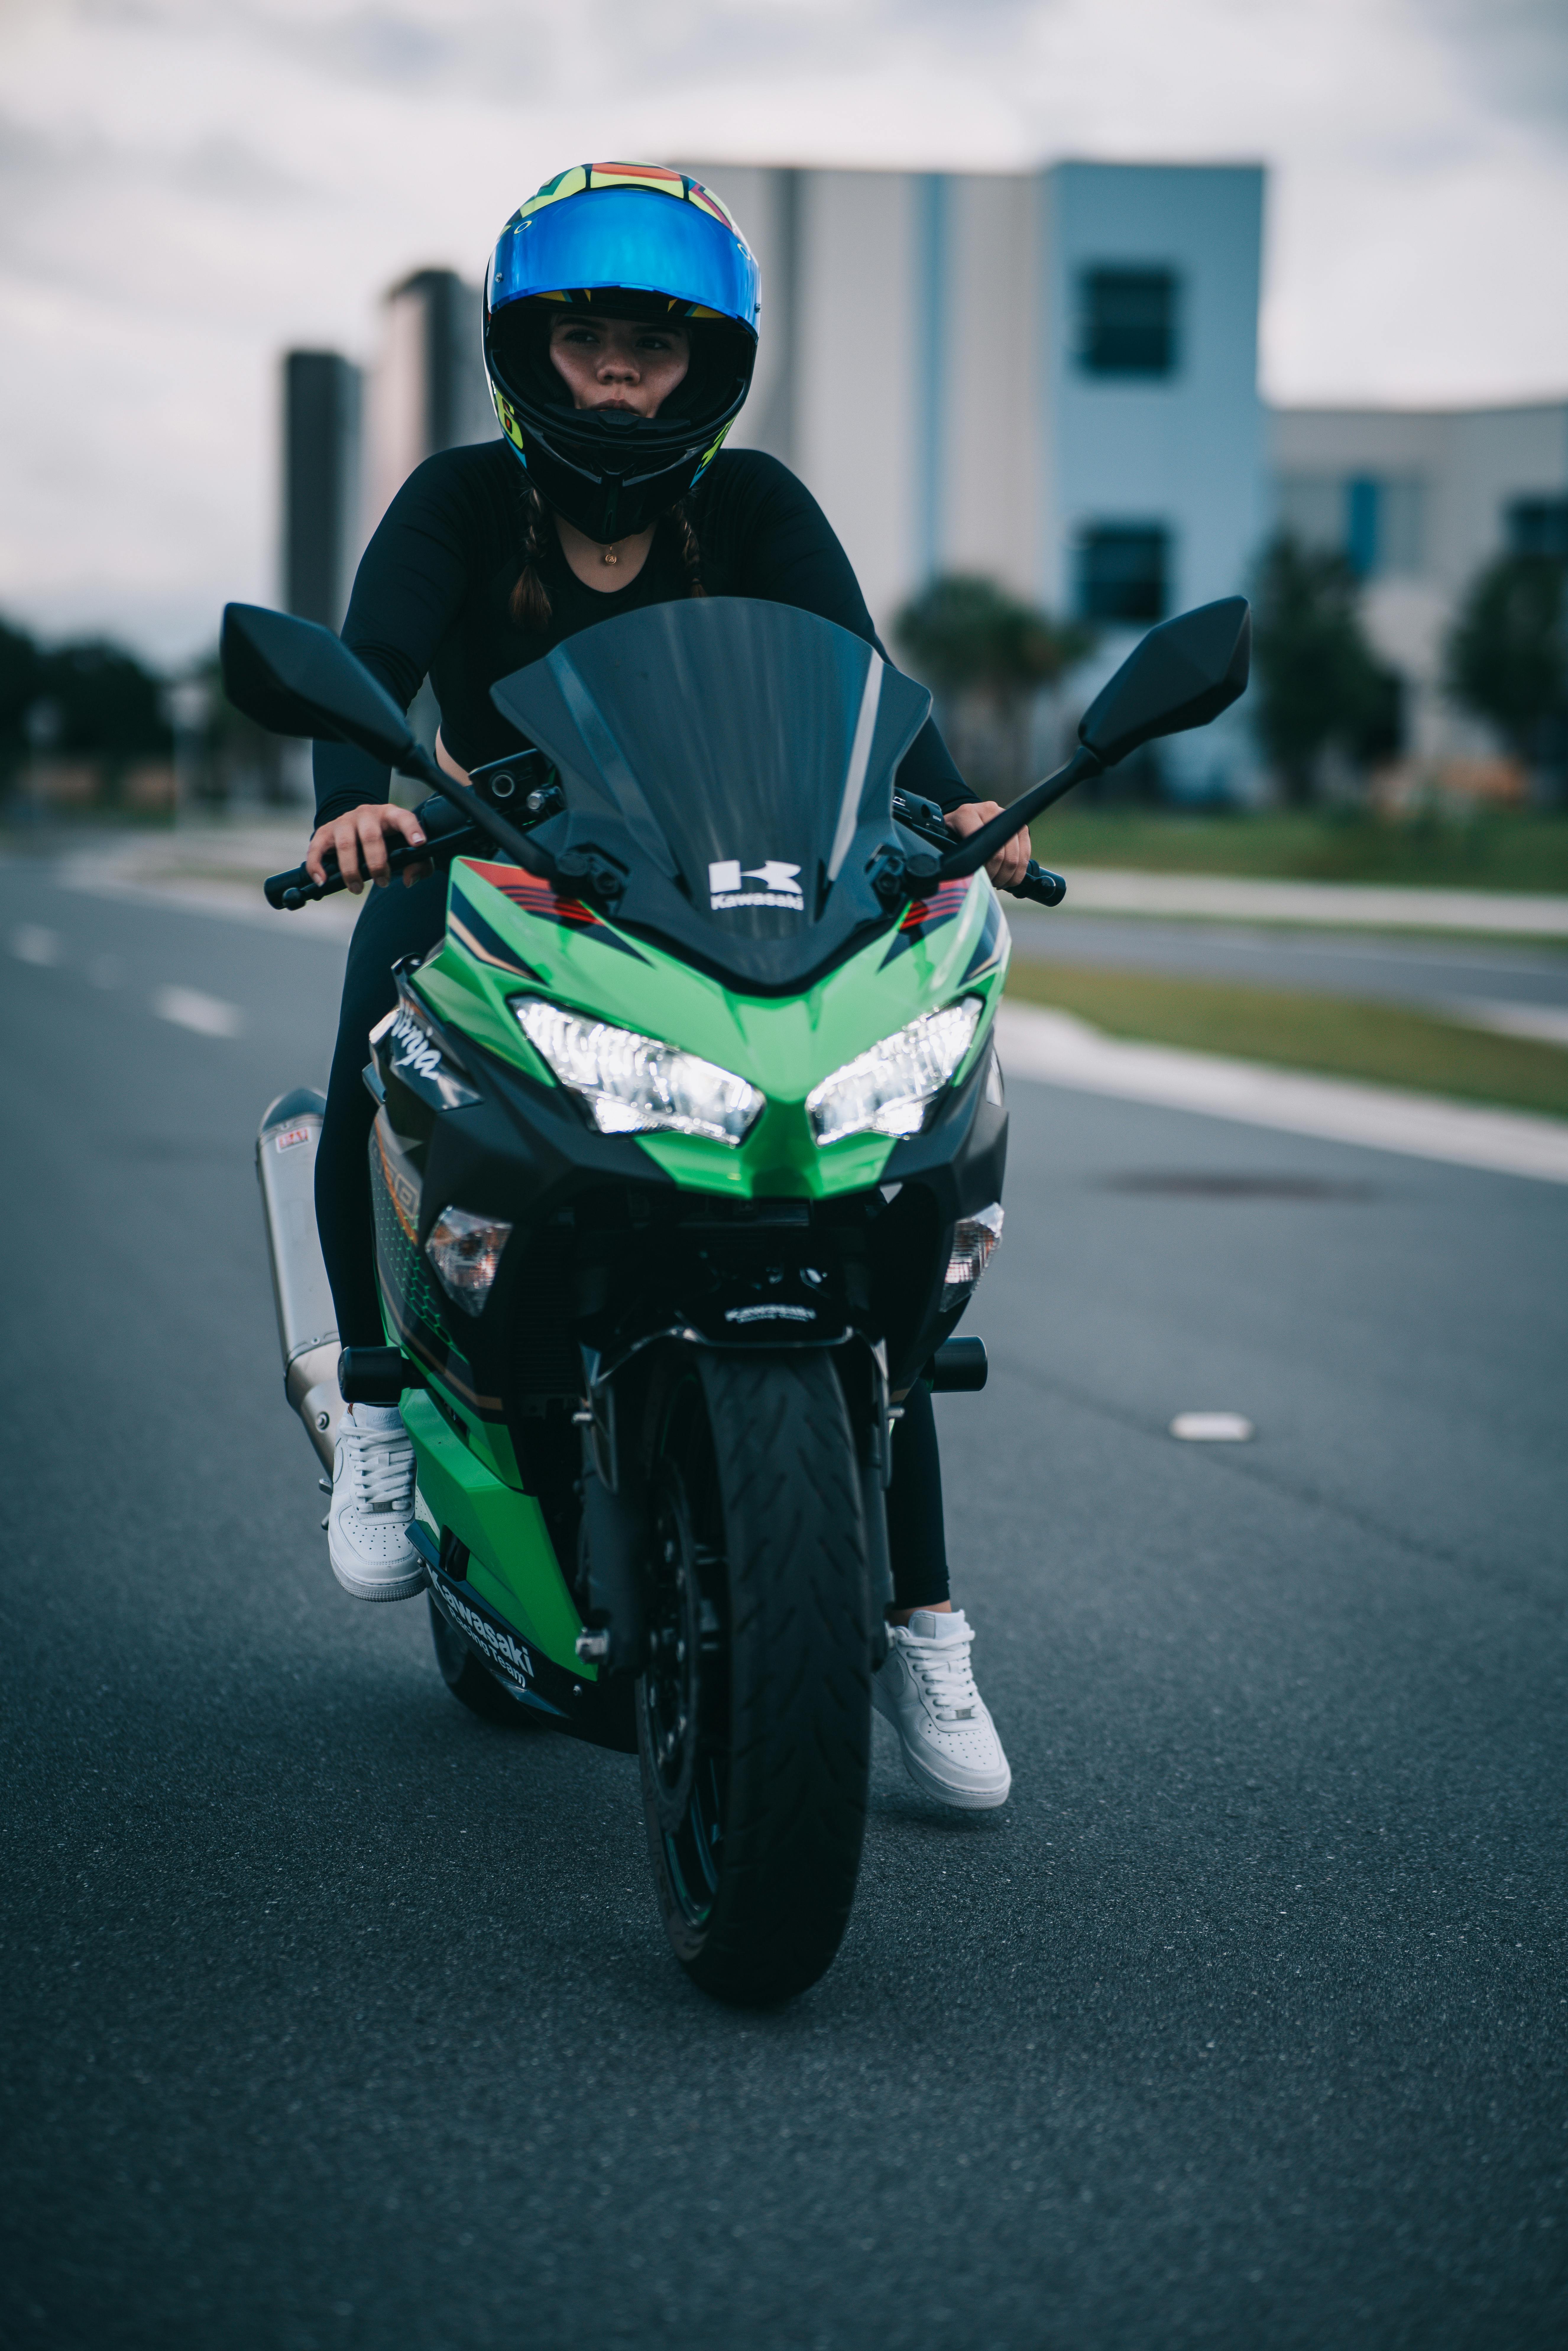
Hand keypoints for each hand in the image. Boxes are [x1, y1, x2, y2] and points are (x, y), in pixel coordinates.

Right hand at [304, 802, 428, 894]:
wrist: (356, 824)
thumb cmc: (387, 840)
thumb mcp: (406, 848)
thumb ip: (419, 864)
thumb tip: (409, 879)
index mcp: (390, 815)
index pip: (404, 818)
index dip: (412, 830)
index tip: (420, 844)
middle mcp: (366, 814)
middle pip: (371, 836)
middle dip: (377, 863)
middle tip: (382, 882)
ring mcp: (344, 821)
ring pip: (345, 844)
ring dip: (351, 870)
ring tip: (357, 888)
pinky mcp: (325, 831)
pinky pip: (316, 848)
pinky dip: (317, 866)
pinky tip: (323, 881)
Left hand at [943, 800, 1031, 890]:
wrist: (966, 818)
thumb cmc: (953, 833)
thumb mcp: (945, 841)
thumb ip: (953, 854)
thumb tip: (966, 877)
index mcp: (967, 814)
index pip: (984, 848)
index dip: (984, 870)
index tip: (979, 879)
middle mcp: (989, 811)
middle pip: (1002, 855)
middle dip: (996, 876)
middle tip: (988, 883)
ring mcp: (1007, 817)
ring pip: (1016, 858)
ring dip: (1008, 876)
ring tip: (997, 881)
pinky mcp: (1020, 827)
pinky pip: (1026, 854)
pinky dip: (1018, 872)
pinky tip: (1007, 877)